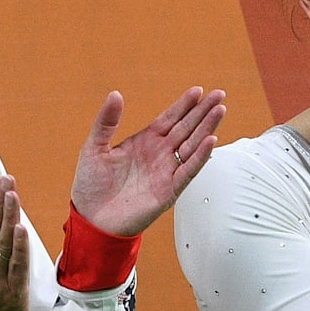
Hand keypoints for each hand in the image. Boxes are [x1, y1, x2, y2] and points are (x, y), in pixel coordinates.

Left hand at [71, 87, 225, 235]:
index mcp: (144, 141)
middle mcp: (158, 154)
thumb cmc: (91, 186)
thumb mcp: (94, 146)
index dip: (184, 105)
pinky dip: (200, 157)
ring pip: (192, 146)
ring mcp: (165, 172)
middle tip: (218, 95)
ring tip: (219, 111)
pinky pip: (188, 171)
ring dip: (206, 129)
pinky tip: (210, 141)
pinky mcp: (168, 191)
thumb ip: (106, 121)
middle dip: (203, 111)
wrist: (91, 219)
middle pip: (186, 128)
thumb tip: (115, 94)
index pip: (170, 118)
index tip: (198, 90)